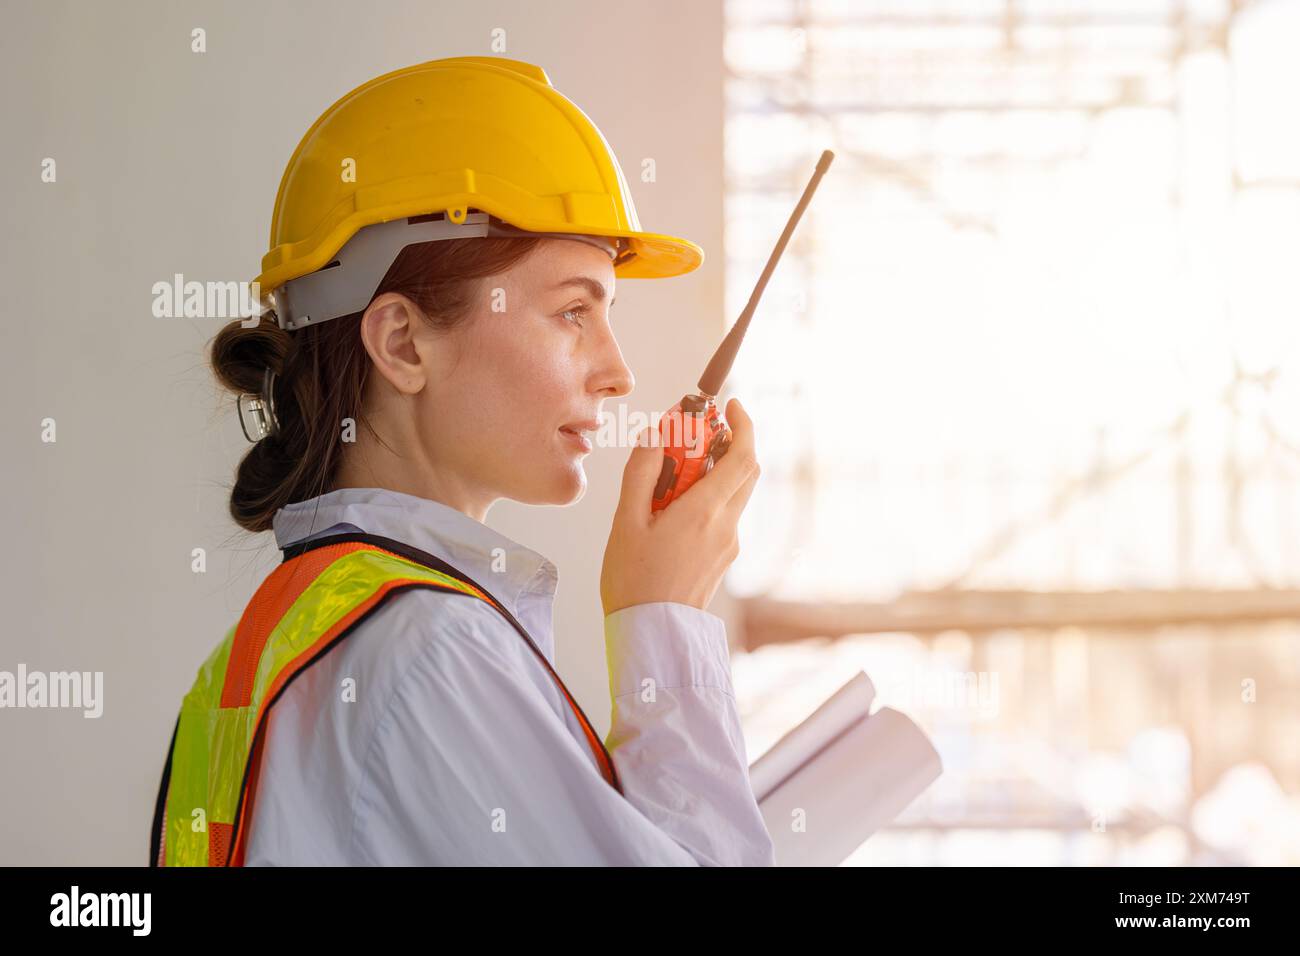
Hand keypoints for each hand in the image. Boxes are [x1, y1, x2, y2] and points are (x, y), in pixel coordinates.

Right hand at [600, 398, 760, 614]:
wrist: (651, 637)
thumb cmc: (633, 583)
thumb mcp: (626, 521)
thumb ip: (642, 472)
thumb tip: (655, 434)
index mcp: (704, 513)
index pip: (743, 457)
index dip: (743, 425)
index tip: (730, 407)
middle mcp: (725, 527)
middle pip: (746, 471)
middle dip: (728, 443)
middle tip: (694, 435)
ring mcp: (728, 545)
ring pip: (734, 493)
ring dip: (714, 472)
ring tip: (670, 475)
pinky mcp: (723, 558)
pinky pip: (723, 515)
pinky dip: (707, 497)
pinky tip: (671, 508)